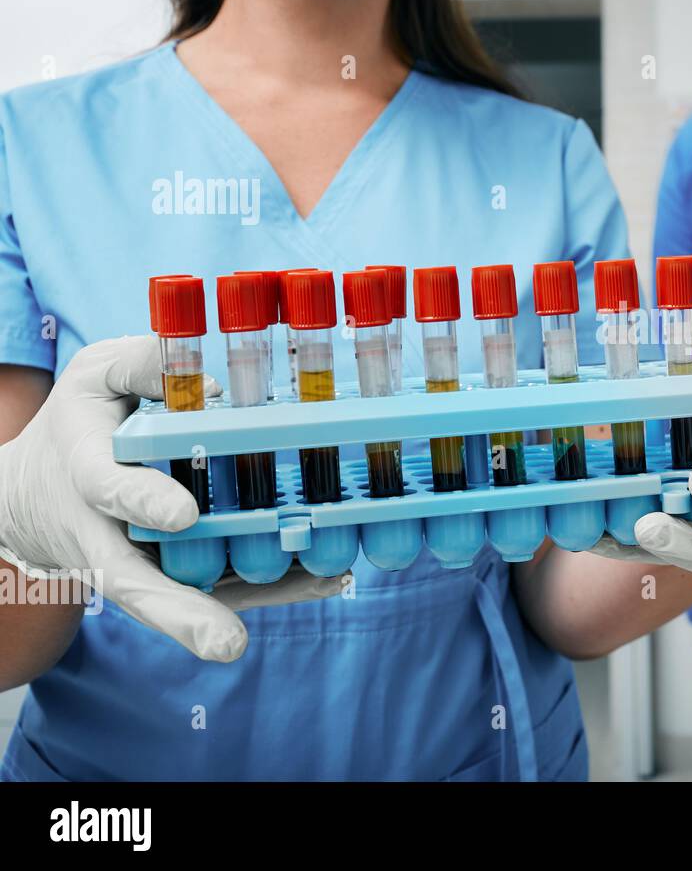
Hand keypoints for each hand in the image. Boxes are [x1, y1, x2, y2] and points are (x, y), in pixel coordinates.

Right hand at [0, 336, 347, 661]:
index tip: (183, 513)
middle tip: (226, 642)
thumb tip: (206, 376)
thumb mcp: (97, 377)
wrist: (44, 492)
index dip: (145, 502)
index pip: (111, 491)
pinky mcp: (180, 575)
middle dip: (184, 613)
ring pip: (192, 596)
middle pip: (142, 584)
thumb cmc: (82, 425)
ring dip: (255, 603)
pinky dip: (277, 587)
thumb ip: (141, 365)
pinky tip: (330, 576)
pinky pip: (227, 587)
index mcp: (88, 475)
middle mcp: (115, 535)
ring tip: (320, 584)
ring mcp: (149, 564)